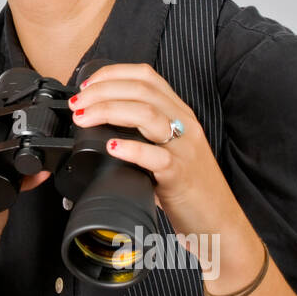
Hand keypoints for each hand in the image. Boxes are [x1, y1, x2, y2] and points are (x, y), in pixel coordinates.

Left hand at [69, 62, 236, 255]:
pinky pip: (158, 157)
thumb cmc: (187, 185)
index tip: (86, 86)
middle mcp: (184, 124)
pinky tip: (112, 146)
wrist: (219, 220)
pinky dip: (132, 149)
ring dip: (108, 111)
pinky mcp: (181, 175)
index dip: (112, 74)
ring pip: (148, 114)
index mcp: (179, 113)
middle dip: (102, 91)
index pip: (146, 76)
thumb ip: (143, 132)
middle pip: (142, 90)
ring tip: (84, 119)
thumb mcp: (167, 148)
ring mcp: (184, 149)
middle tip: (77, 105)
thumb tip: (100, 126)